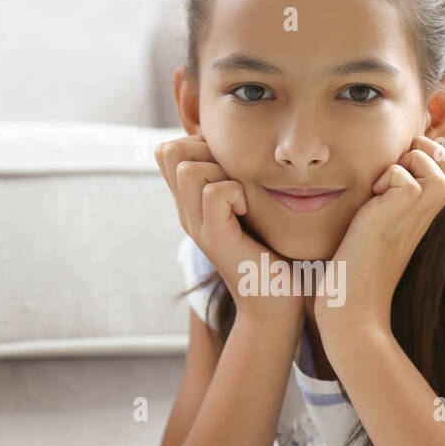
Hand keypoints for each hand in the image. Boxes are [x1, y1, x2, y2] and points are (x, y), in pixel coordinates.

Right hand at [156, 133, 304, 328]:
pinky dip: (236, 192)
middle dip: (207, 151)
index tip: (229, 165)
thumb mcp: (249, 207)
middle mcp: (186, 212)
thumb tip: (243, 147)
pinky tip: (249, 211)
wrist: (276, 303)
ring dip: (222, 171)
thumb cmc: (271, 252)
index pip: (168, 150)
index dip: (198, 142)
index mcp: (190, 202)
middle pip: (170, 152)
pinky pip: (214, 193)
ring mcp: (197, 226)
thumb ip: (237, 180)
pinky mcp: (215, 239)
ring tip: (242, 196)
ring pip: (188, 169)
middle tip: (236, 177)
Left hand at [314, 134, 444, 349]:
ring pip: (436, 163)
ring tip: (381, 188)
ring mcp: (416, 215)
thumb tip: (381, 174)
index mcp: (424, 214)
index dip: (428, 156)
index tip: (397, 173)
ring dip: (406, 162)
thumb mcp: (377, 225)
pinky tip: (371, 200)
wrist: (352, 305)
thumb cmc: (356, 269)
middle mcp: (427, 213)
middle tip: (393, 173)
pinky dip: (386, 177)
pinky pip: (405, 177)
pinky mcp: (397, 216)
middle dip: (423, 151)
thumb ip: (387, 200)